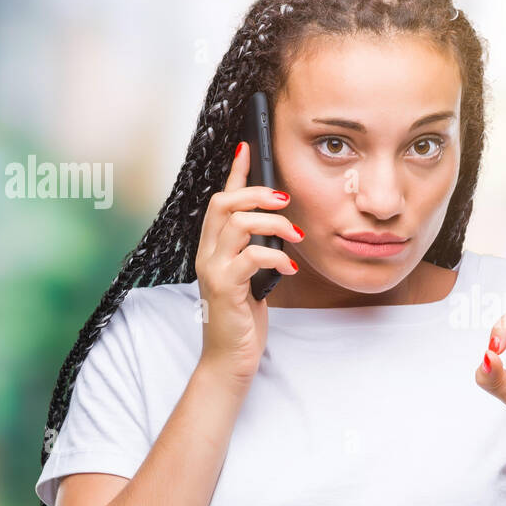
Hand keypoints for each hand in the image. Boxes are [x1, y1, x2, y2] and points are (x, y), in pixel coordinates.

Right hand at [193, 141, 301, 383]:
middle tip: (287, 201)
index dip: (236, 172)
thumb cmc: (242, 318)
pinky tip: (290, 267)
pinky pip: (252, 256)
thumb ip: (256, 252)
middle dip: (259, 194)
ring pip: (238, 223)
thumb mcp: (252, 277)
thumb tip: (281, 229)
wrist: (229, 358)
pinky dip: (276, 256)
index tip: (248, 147)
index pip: (221, 200)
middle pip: (225, 203)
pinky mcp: (225, 287)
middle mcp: (207, 253)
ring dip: (275, 224)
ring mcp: (213, 269)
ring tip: (298, 237)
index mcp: (213, 248)